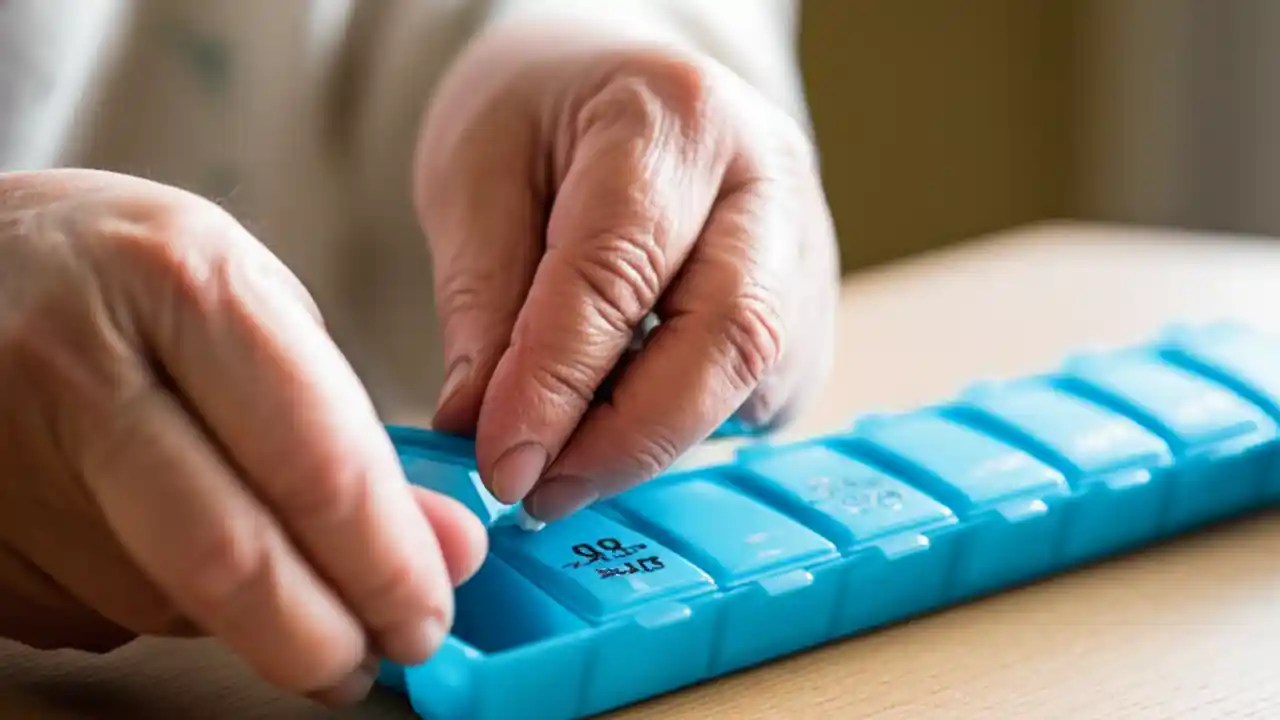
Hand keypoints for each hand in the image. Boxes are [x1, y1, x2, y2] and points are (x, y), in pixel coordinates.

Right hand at [0, 170, 485, 704]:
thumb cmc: (125, 272)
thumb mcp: (250, 303)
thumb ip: (346, 429)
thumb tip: (441, 550)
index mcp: (181, 286)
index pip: (315, 466)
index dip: (390, 564)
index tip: (431, 610)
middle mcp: (80, 370)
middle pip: (230, 561)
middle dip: (325, 637)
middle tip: (376, 654)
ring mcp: (6, 458)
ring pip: (166, 602)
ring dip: (247, 621)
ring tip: (265, 569)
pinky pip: (98, 609)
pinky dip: (163, 602)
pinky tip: (162, 545)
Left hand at [419, 20, 838, 520]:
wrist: (618, 86)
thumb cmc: (542, 117)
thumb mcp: (477, 175)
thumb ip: (483, 298)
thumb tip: (479, 427)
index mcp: (673, 116)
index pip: (619, 268)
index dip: (557, 383)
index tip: (501, 463)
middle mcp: (767, 175)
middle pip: (729, 332)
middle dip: (630, 437)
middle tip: (541, 493)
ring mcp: (806, 242)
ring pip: (756, 375)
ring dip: (657, 440)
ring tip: (566, 462)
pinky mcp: (811, 304)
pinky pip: (765, 393)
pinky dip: (688, 427)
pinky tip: (622, 423)